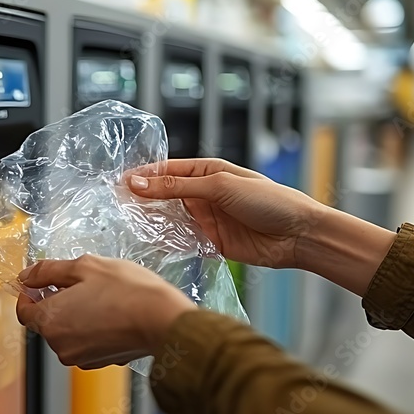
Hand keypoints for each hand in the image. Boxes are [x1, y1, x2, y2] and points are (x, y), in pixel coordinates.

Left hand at [15, 255, 194, 368]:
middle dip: (57, 302)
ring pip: (67, 332)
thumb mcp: (84, 266)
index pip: (23, 311)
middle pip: (46, 322)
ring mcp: (80, 357)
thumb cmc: (127, 291)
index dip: (30, 294)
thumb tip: (27, 275)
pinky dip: (92, 329)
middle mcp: (60, 345)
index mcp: (50, 320)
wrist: (163, 320)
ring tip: (101, 296)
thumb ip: (48, 270)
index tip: (41, 282)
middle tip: (81, 283)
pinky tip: (110, 312)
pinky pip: (86, 342)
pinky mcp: (100, 362)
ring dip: (76, 315)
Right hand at [126, 159, 396, 295]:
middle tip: (115, 206)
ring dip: (152, 222)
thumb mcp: (219, 187)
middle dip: (142, 200)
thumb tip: (138, 183)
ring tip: (127, 225)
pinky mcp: (210, 242)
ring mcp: (206, 219)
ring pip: (170, 219)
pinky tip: (150, 243)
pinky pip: (182, 241)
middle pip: (164, 195)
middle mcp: (204, 194)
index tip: (117, 184)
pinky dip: (167, 242)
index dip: (143, 176)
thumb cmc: (268, 201)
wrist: (299, 235)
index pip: (167, 171)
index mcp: (208, 171)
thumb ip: (177, 187)